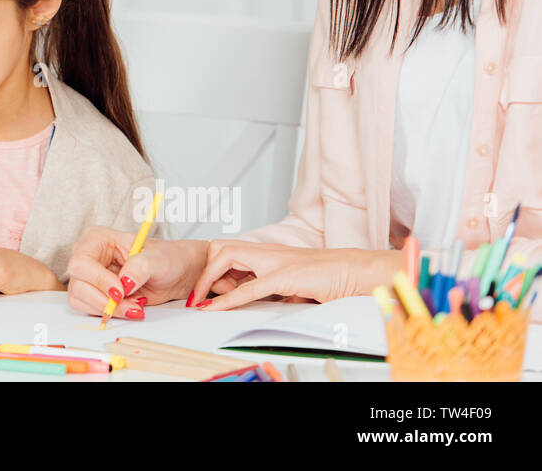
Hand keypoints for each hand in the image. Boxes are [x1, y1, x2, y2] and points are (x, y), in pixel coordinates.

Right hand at [66, 226, 207, 318]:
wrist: (174, 274)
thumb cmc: (165, 258)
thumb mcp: (158, 259)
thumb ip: (141, 267)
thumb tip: (125, 282)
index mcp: (97, 239)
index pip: (81, 262)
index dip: (98, 280)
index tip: (121, 291)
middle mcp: (88, 257)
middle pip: (78, 284)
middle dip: (105, 300)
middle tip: (131, 304)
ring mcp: (89, 277)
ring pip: (80, 300)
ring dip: (108, 309)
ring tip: (134, 306)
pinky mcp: (93, 294)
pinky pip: (88, 309)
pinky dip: (109, 313)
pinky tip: (128, 307)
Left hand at [191, 241, 403, 309]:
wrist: (355, 272)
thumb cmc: (327, 278)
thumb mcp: (291, 284)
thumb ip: (270, 287)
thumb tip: (253, 299)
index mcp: (268, 252)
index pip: (227, 249)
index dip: (212, 267)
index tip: (204, 288)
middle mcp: (267, 251)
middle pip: (220, 247)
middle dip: (205, 270)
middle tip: (199, 293)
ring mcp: (275, 262)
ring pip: (228, 258)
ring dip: (209, 280)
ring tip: (201, 299)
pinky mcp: (284, 276)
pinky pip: (249, 288)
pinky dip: (227, 299)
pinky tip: (213, 307)